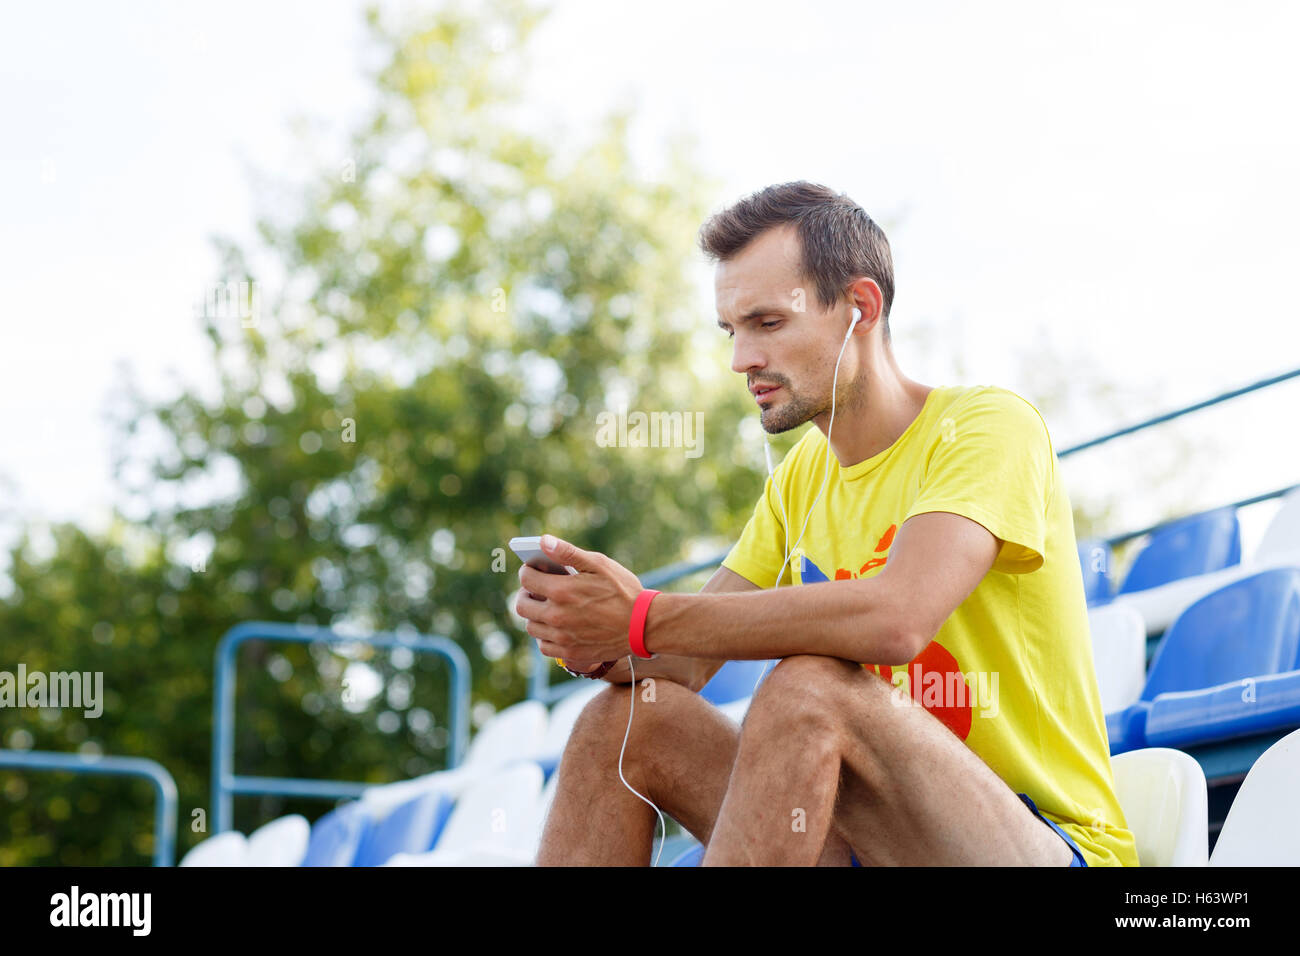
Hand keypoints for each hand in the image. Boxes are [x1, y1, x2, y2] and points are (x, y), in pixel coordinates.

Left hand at [515, 534, 643, 663]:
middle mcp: (557, 616)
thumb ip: (568, 552)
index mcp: (561, 591)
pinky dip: (545, 635)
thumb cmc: (624, 591)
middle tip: (536, 590)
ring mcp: (562, 637)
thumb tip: (543, 541)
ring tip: (546, 607)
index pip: (526, 579)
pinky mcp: (570, 652)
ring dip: (535, 615)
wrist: (644, 626)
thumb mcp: (599, 565)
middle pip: (522, 606)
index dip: (527, 570)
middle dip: (525, 594)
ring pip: (531, 627)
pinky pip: (544, 646)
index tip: (533, 569)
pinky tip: (555, 626)